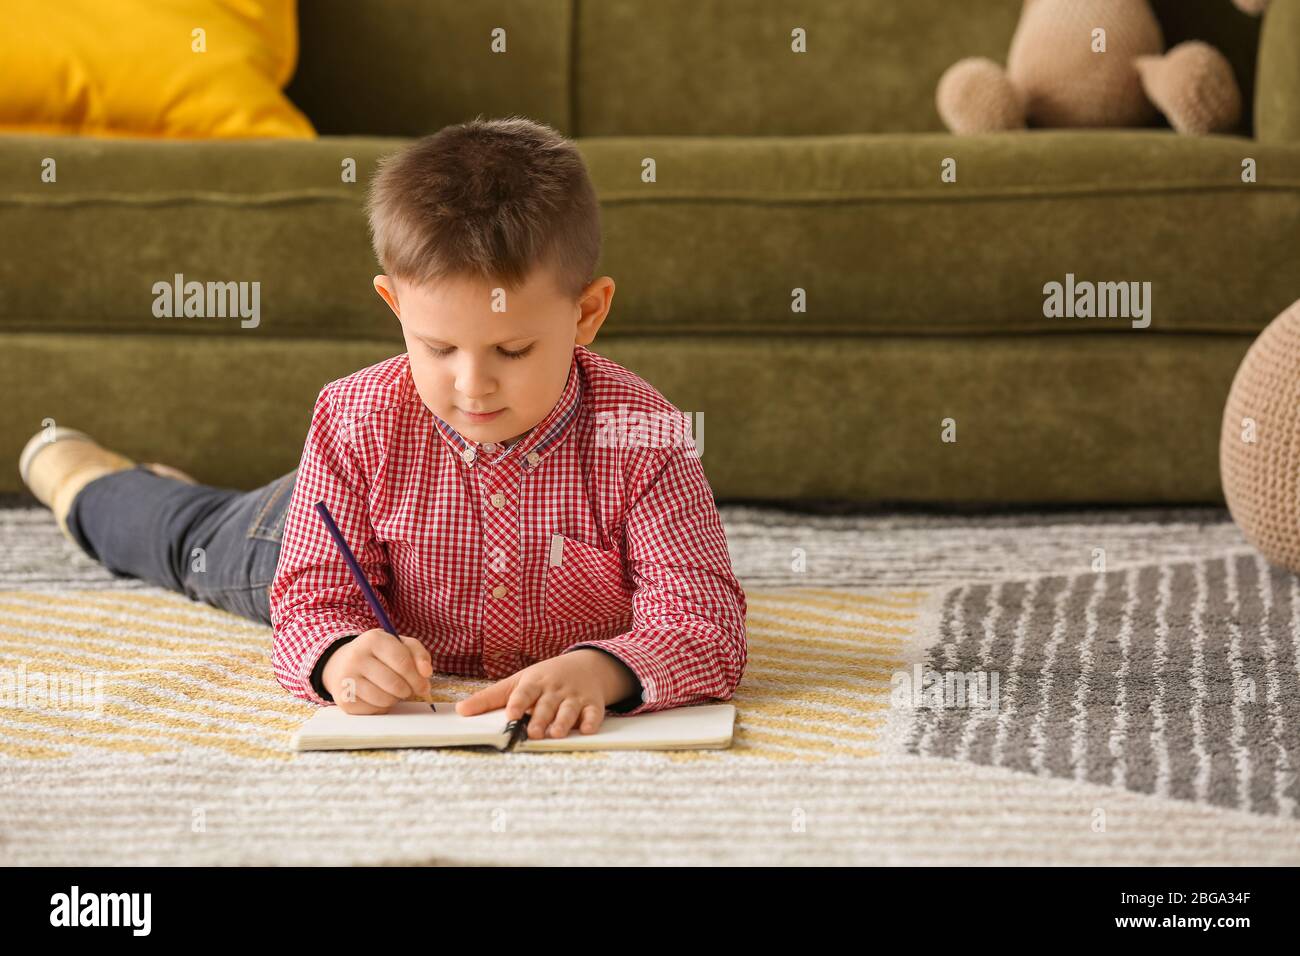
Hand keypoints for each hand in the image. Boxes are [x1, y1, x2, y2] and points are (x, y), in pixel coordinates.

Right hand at [321, 628, 432, 713]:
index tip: (424, 685)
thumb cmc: (379, 654)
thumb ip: (419, 655)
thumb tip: (426, 673)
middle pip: (395, 684)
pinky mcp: (343, 699)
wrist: (342, 663)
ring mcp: (347, 679)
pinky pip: (375, 710)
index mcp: (373, 639)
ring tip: (392, 690)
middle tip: (408, 689)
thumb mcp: (399, 645)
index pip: (403, 662)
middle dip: (408, 690)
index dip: (418, 678)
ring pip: (385, 699)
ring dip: (395, 699)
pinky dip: (382, 707)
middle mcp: (356, 657)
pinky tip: (378, 696)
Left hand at [455, 649, 637, 738]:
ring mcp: (575, 696)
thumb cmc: (545, 678)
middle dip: (540, 718)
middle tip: (532, 732)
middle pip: (546, 704)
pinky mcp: (593, 704)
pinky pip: (594, 713)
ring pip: (569, 709)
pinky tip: (588, 729)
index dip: (519, 702)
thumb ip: (490, 697)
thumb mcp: (518, 681)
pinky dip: (592, 721)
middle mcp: (554, 689)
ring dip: (563, 721)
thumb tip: (460, 711)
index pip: (525, 691)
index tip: (512, 714)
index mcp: (534, 682)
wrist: (587, 665)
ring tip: (555, 734)